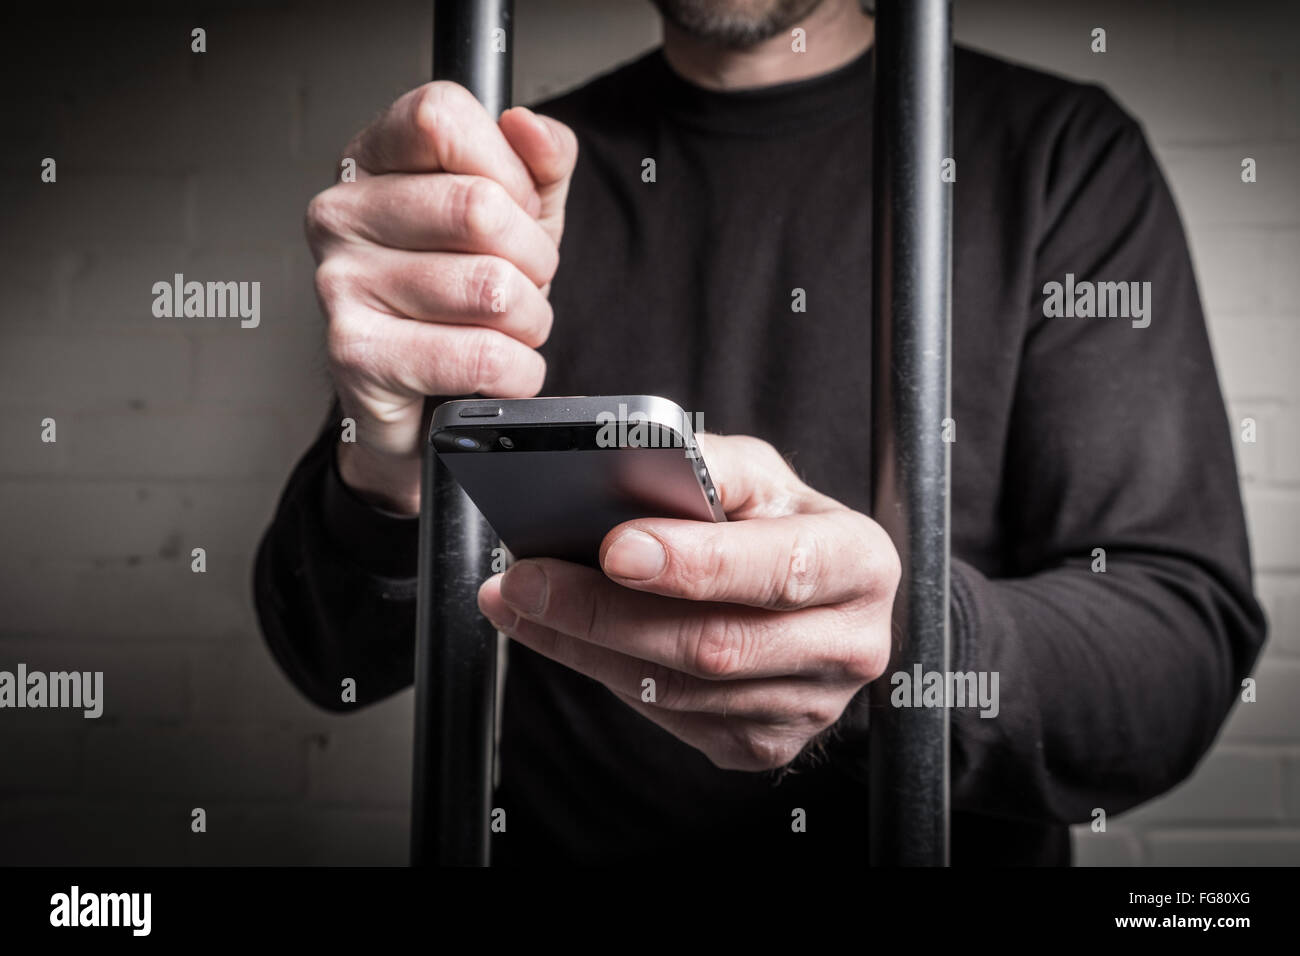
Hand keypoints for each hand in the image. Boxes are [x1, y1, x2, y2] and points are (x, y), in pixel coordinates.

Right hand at [305, 81, 578, 513]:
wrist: (427, 401)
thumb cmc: (466, 298)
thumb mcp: (520, 214)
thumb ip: (541, 161)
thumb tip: (529, 127)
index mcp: (373, 160)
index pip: (442, 116)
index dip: (508, 169)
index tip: (516, 208)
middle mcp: (341, 214)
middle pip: (478, 207)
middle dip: (534, 260)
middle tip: (523, 283)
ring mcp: (340, 283)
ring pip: (491, 288)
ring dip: (530, 321)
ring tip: (507, 329)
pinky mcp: (356, 354)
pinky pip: (482, 355)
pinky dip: (518, 372)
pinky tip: (497, 371)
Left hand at [477, 434, 899, 770]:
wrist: (809, 593)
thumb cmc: (776, 524)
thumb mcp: (758, 474)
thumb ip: (708, 465)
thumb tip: (634, 464)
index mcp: (858, 562)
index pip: (780, 567)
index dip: (696, 563)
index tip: (614, 547)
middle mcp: (848, 644)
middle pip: (715, 645)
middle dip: (605, 611)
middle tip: (527, 580)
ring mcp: (810, 707)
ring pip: (679, 691)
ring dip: (584, 647)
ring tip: (521, 602)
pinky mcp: (766, 744)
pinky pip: (671, 720)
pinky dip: (605, 676)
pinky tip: (564, 638)